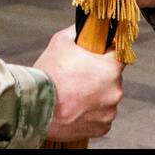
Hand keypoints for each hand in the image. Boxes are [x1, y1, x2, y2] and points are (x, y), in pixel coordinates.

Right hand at [33, 26, 123, 140]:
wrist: (34, 108)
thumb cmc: (48, 75)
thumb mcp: (61, 42)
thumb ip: (78, 32)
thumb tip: (85, 26)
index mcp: (110, 68)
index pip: (119, 53)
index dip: (108, 52)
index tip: (99, 54)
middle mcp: (115, 90)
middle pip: (112, 78)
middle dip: (99, 76)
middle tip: (80, 75)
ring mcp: (109, 111)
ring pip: (106, 98)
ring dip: (95, 95)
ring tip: (74, 94)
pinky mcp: (102, 127)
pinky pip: (101, 116)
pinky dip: (91, 113)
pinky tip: (76, 108)